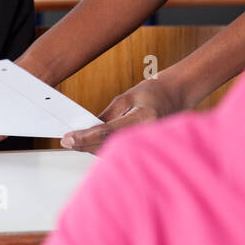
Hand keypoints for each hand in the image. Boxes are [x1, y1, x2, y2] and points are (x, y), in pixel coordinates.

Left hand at [60, 76, 186, 153]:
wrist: (177, 96)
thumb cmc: (153, 93)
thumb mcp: (126, 97)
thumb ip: (107, 116)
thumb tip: (86, 130)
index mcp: (144, 117)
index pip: (108, 131)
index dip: (85, 137)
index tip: (67, 138)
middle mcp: (148, 134)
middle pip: (108, 145)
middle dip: (85, 144)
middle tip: (67, 141)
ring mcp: (149, 144)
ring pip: (114, 151)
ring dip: (93, 148)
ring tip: (75, 141)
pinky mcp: (146, 148)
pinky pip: (122, 151)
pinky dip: (105, 148)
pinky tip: (92, 144)